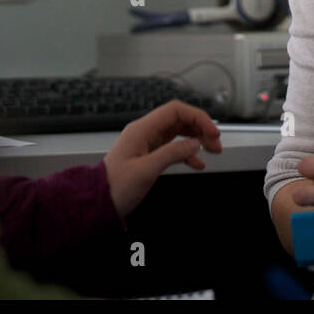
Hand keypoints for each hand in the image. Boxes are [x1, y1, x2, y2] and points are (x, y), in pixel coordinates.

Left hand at [103, 100, 221, 218]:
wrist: (98, 203)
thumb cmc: (115, 187)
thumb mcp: (146, 170)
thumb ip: (172, 153)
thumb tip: (194, 143)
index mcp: (142, 129)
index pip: (176, 110)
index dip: (197, 117)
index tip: (212, 131)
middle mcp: (145, 132)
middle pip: (180, 120)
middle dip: (200, 128)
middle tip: (215, 143)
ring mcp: (147, 143)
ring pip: (179, 133)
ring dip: (197, 139)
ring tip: (212, 151)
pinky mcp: (149, 155)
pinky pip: (173, 147)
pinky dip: (188, 152)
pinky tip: (197, 163)